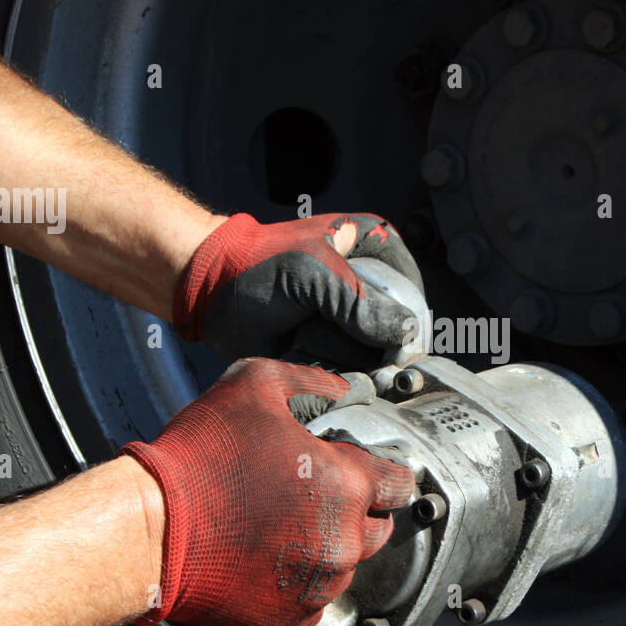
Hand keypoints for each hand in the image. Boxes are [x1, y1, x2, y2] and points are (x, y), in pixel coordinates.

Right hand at [120, 358, 413, 625]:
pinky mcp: (290, 621)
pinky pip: (309, 601)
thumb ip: (309, 381)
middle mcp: (344, 543)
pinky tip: (260, 559)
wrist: (149, 532)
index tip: (364, 471)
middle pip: (376, 529)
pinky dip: (293, 584)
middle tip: (309, 497)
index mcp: (347, 487)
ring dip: (321, 548)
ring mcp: (319, 587)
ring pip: (342, 566)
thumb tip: (342, 388)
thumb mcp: (254, 386)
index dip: (383, 472)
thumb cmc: (199, 460)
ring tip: (274, 527)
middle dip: (354, 512)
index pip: (399, 483)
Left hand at [173, 212, 424, 363]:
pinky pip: (344, 375)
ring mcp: (351, 324)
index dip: (405, 323)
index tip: (392, 345)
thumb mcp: (314, 273)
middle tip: (315, 325)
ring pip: (369, 361)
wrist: (212, 290)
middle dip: (355, 341)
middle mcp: (371, 289)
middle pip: (394, 336)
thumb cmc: (259, 264)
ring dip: (328, 352)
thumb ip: (361, 305)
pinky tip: (293, 349)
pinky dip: (316, 367)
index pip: (413, 295)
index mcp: (377, 251)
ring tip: (297, 332)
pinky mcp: (332, 351)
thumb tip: (406, 335)